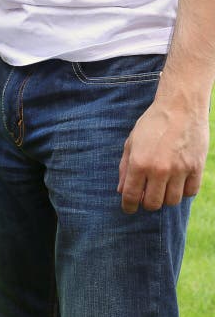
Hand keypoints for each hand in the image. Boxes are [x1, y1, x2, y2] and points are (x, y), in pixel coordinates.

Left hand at [118, 98, 208, 212]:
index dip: (128, 206)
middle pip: (152, 203)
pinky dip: (183, 192)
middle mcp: (158, 170)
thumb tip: (121, 191)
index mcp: (139, 163)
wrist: (180, 107)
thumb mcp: (131, 143)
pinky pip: (190, 192)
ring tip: (162, 189)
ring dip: (165, 199)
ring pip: (172, 201)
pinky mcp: (196, 167)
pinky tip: (178, 183)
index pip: (131, 196)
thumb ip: (124, 168)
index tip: (129, 209)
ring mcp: (179, 169)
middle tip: (146, 197)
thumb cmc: (152, 124)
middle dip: (147, 203)